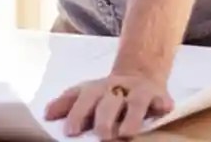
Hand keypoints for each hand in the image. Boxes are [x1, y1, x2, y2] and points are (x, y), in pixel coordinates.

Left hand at [44, 72, 173, 139]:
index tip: (70, 131)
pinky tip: (163, 109)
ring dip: (131, 117)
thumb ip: (68, 104)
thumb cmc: (108, 93)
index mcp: (95, 89)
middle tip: (101, 135)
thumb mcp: (87, 94)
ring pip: (135, 102)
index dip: (77, 114)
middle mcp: (116, 89)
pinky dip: (163, 104)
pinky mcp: (159, 96)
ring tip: (126, 133)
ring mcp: (138, 92)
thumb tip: (47, 115)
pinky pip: (162, 99)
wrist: (139, 73)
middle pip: (108, 102)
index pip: (83, 99)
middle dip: (104, 118)